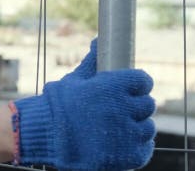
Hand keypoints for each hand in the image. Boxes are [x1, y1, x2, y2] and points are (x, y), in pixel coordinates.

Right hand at [12, 40, 155, 170]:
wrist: (47, 137)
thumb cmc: (59, 106)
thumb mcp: (74, 80)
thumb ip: (92, 61)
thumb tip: (98, 40)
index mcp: (111, 87)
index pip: (143, 80)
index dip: (136, 85)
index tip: (128, 89)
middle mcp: (122, 108)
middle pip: (147, 104)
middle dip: (134, 106)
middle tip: (117, 110)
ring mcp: (128, 134)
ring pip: (147, 127)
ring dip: (135, 126)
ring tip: (114, 128)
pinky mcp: (130, 155)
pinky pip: (145, 147)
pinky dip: (136, 145)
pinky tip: (119, 142)